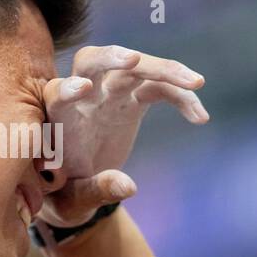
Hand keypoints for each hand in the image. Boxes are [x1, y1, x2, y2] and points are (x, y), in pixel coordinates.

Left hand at [38, 45, 208, 226]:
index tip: (82, 89)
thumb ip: (98, 191)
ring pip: (134, 68)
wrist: (79, 186)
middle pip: (92, 62)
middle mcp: (82, 99)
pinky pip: (159, 87)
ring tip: (197, 83)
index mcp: (59, 120)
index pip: (56, 94)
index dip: (67, 89)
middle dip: (112, 57)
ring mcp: (109, 94)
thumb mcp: (77, 199)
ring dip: (165, 69)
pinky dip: (181, 96)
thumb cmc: (68, 193)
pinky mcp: (133, 100)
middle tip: (134, 60)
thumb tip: (128, 187)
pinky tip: (200, 117)